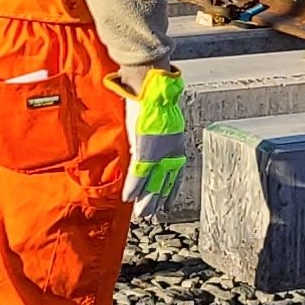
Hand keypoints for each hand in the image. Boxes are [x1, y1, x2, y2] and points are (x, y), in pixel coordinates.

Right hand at [120, 68, 191, 213]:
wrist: (152, 87)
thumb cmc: (155, 98)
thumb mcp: (160, 120)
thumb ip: (156, 134)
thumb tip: (149, 139)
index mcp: (176, 145)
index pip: (176, 175)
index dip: (171, 191)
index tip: (169, 205)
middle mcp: (171, 152)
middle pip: (164, 183)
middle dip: (157, 201)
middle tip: (152, 217)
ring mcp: (158, 152)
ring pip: (152, 183)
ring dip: (145, 201)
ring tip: (142, 216)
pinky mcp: (145, 150)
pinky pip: (138, 173)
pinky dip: (133, 187)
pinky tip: (128, 198)